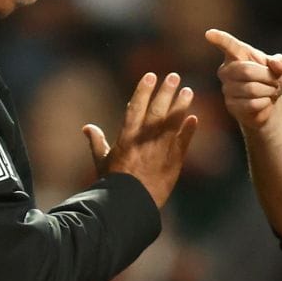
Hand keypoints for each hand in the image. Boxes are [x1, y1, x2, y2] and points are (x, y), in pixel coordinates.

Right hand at [83, 71, 197, 206]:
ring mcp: (161, 149)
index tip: (150, 76)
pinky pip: (184, 142)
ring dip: (181, 105)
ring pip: (174, 122)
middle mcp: (145, 139)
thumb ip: (97, 142)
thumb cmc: (113, 184)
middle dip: (166, 91)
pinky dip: (189, 130)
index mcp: (127, 137)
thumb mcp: (102, 162)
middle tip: (174, 76)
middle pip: (157, 110)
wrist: (131, 204)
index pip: (136, 107)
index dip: (143, 90)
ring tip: (188, 90)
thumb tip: (87, 127)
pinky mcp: (174, 162)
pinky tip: (194, 118)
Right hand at [206, 28, 281, 130]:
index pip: (228, 45)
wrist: (269, 102)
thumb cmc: (271, 79)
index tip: (209, 34)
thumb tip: (274, 65)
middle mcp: (227, 70)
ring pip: (251, 89)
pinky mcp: (230, 105)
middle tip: (274, 81)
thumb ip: (280, 62)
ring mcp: (226, 88)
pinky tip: (264, 101)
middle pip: (246, 70)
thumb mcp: (281, 67)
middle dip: (267, 76)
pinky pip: (252, 103)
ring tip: (269, 91)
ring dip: (268, 90)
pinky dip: (265, 102)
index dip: (219, 39)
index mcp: (237, 54)